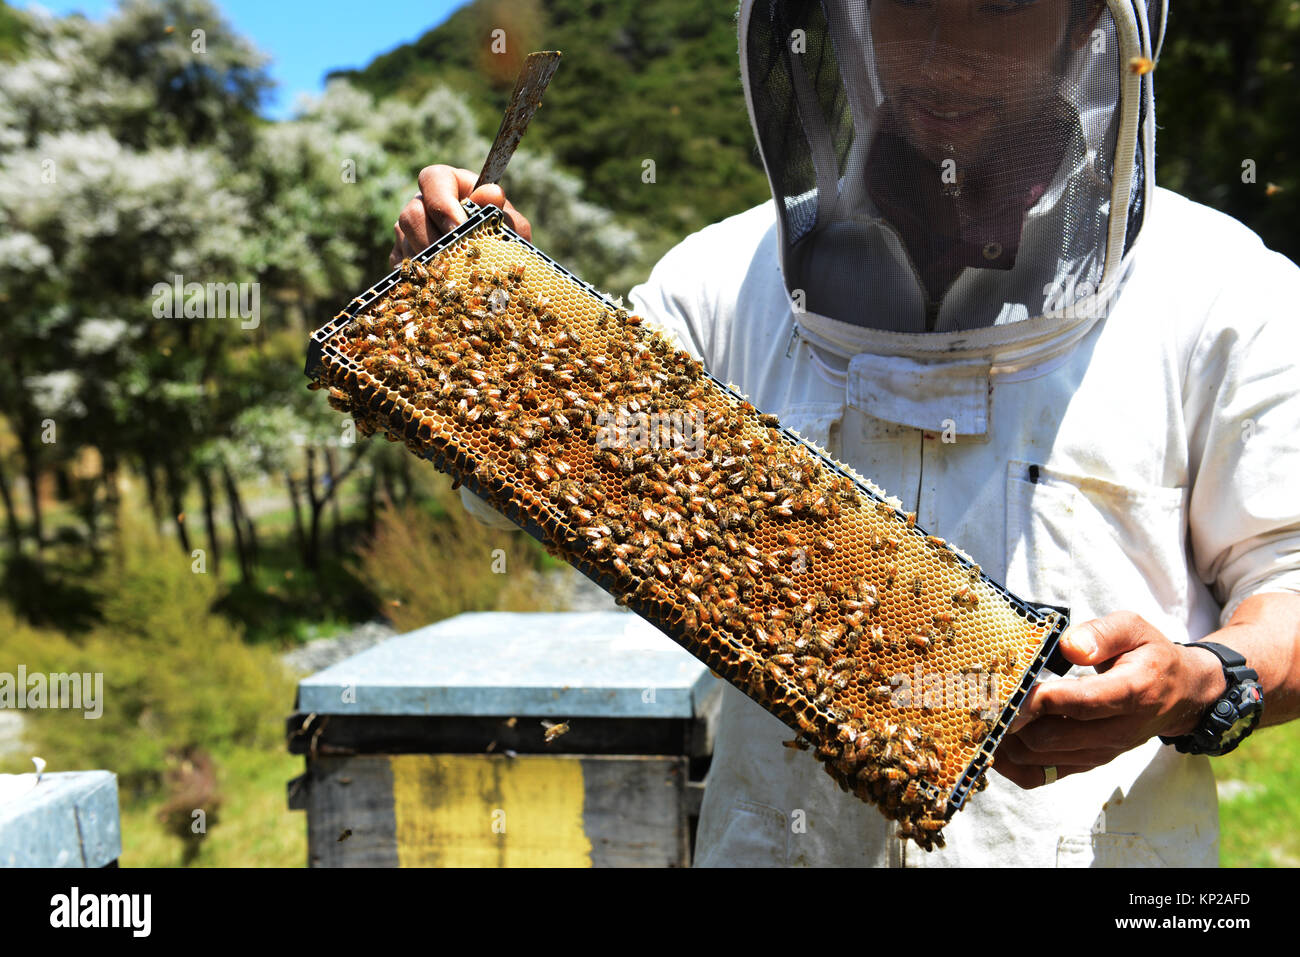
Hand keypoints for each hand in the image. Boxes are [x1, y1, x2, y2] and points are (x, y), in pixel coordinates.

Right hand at [389, 165, 531, 266]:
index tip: (459, 227)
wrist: (499, 280)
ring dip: (432, 264)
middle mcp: (424, 205)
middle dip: (436, 243)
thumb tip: (492, 194)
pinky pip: (402, 269)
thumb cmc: (507, 246)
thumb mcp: (513, 230)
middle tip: (459, 262)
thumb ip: (503, 213)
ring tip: (457, 278)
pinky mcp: (401, 260)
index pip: (432, 179)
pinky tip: (442, 289)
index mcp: (451, 187)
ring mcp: (408, 233)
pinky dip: (422, 280)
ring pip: (405, 245)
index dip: (441, 202)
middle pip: (411, 214)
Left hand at [993, 611, 1225, 788]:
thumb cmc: (1148, 655)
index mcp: (1133, 692)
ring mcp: (1101, 752)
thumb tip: (1068, 645)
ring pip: (1040, 759)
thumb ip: (1102, 633)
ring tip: (979, 717)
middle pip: (1052, 736)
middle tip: (978, 700)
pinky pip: (1042, 776)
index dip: (1040, 700)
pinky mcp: (1087, 763)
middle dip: (1011, 720)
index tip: (1006, 690)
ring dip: (1005, 742)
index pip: (1081, 703)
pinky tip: (992, 741)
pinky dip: (1011, 763)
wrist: (1179, 696)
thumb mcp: (1134, 628)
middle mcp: (1117, 731)